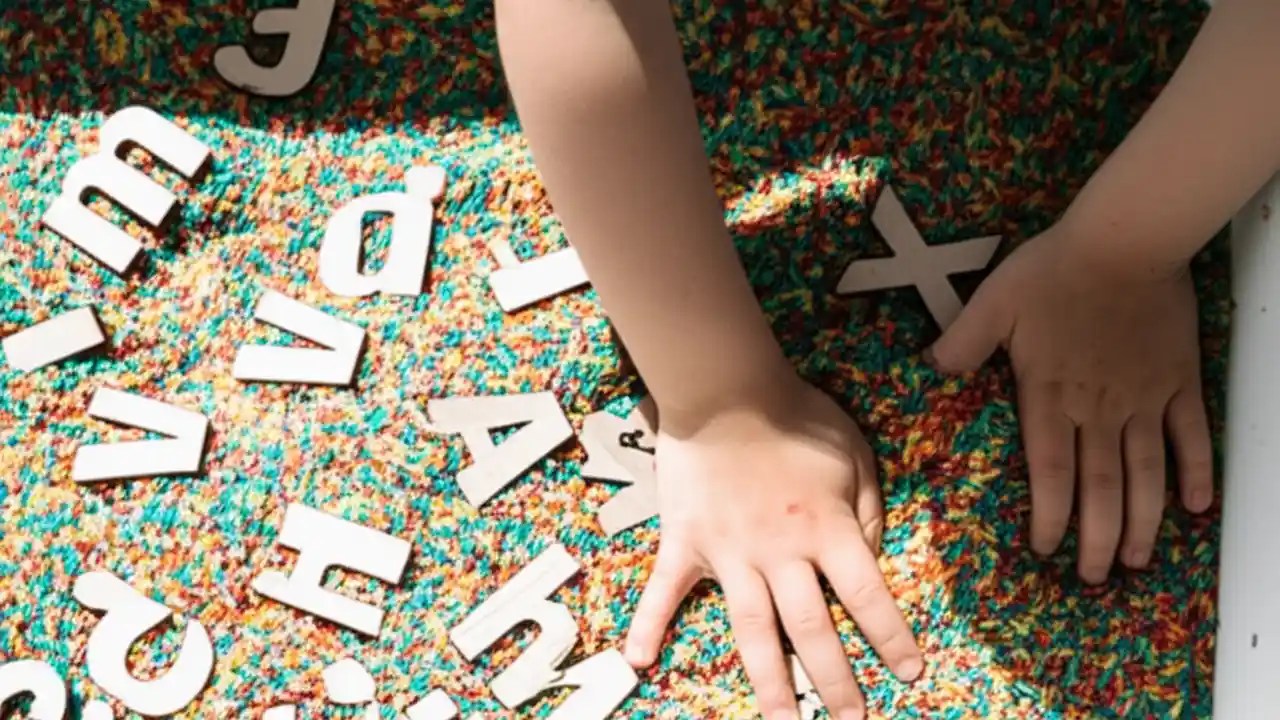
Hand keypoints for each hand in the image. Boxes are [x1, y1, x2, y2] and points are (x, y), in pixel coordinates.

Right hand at [623, 376, 922, 719]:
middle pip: (812, 631)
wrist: (724, 387)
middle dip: (836, 683)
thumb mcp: (855, 452)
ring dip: (771, 684)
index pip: (868, 596)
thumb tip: (870, 559)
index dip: (892, 639)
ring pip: (753, 631)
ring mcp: (728, 553)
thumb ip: (868, 510)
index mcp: (826, 528)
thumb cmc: (795, 413)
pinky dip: (649, 625)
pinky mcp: (685, 542)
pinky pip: (665, 591)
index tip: (911, 674)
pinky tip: (639, 662)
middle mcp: (780, 552)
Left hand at [929, 227, 1213, 582]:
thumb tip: (931, 368)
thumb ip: (963, 341)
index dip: (1051, 516)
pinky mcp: (1179, 381)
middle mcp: (1099, 408)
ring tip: (1141, 560)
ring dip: (1146, 521)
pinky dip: (1196, 471)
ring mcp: (1145, 398)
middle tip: (1098, 577)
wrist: (1125, 239)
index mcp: (1050, 395)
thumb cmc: (1054, 269)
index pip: (1050, 472)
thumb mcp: (992, 303)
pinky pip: (1192, 435)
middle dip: (1100, 539)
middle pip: (1101, 488)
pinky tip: (1198, 506)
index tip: (1048, 549)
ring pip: (1147, 474)